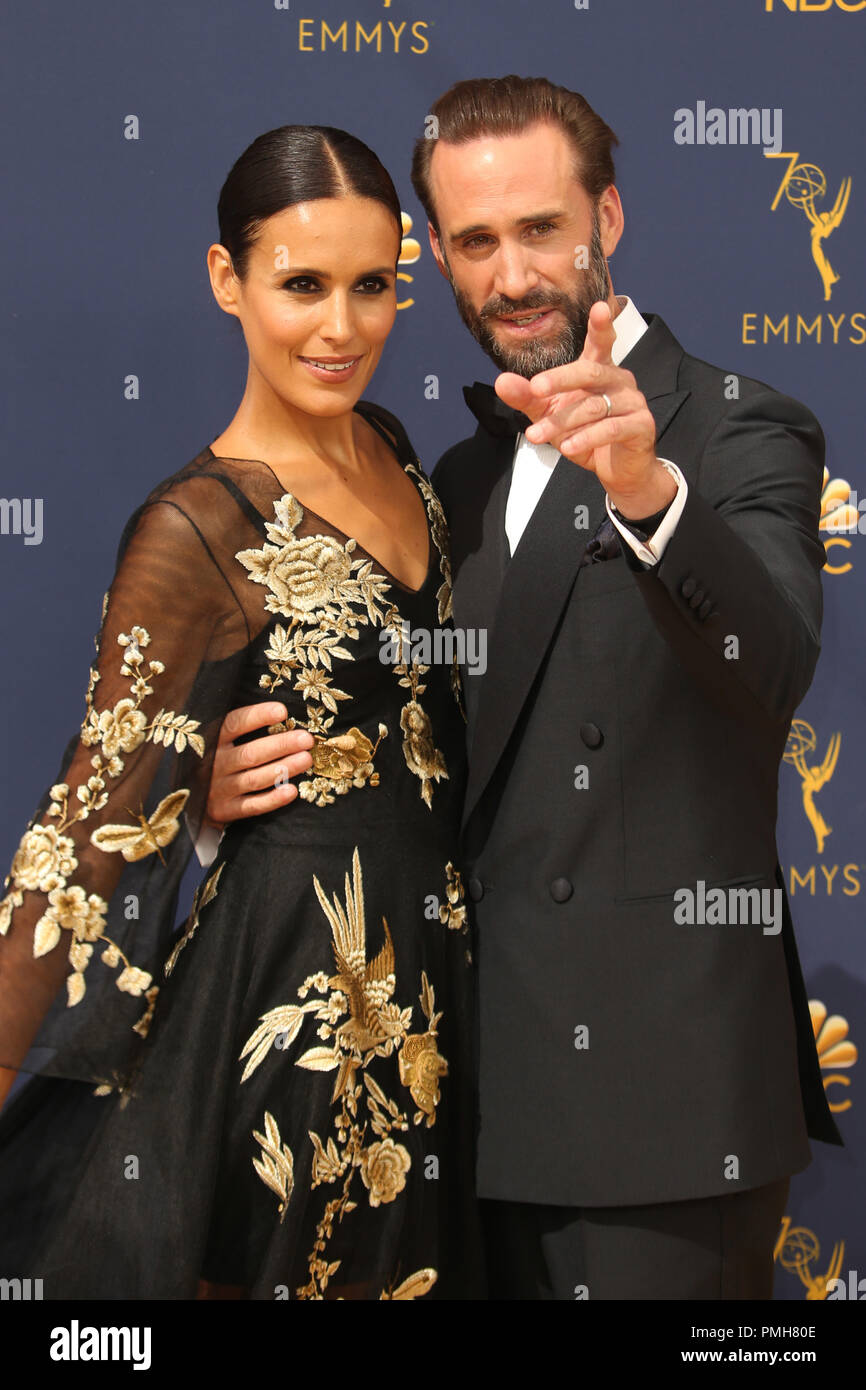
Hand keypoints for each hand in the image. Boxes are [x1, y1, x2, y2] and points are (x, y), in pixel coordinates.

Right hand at [205, 703, 313, 826]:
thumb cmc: (215, 761)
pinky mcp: (224, 811)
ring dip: (282, 769)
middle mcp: (213, 764)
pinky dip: (272, 799)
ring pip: (254, 779)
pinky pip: (252, 806)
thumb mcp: (219, 741)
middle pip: (249, 754)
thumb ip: (241, 728)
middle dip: (280, 745)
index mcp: (211, 741)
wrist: (190, 801)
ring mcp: (218, 790)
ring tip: (306, 759)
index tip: (282, 711)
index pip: (233, 724)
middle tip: (306, 739)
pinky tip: (291, 791)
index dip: (257, 717)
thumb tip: (283, 712)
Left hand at [494, 301, 675, 517]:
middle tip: (535, 388)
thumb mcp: (550, 414)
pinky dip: (586, 438)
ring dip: (562, 422)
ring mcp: (633, 402)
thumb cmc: (586, 434)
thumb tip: (501, 381)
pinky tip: (568, 448)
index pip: (601, 343)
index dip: (601, 325)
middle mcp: (619, 380)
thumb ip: (528, 398)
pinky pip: (611, 429)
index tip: (601, 306)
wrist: (616, 471)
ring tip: (536, 435)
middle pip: (589, 372)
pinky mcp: (641, 426)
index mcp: (600, 370)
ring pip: (593, 406)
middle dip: (560, 379)